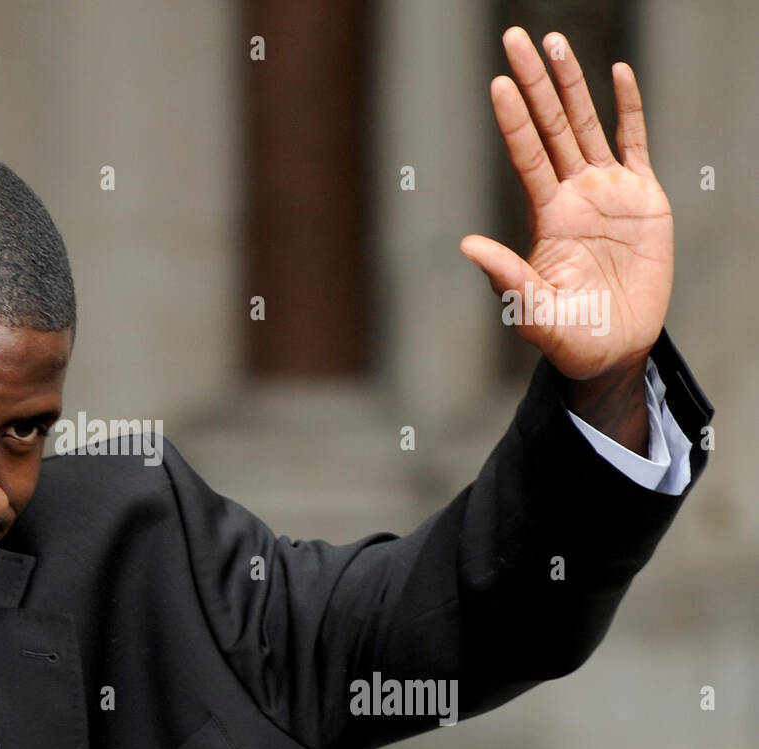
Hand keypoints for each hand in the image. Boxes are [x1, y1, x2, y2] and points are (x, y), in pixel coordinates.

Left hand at [460, 28, 670, 451]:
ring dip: (572, 84)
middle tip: (514, 36)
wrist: (615, 349)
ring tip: (555, 41)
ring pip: (587, 125)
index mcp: (547, 216)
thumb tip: (465, 245)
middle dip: (534, 81)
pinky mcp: (645, 199)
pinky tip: (617, 72)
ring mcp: (608, 192)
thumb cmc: (569, 336)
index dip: (514, 118)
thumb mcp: (532, 309)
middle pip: (550, 125)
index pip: (526, 154)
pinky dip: (629, 108)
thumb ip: (504, 276)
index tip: (497, 81)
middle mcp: (573, 194)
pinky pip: (636, 143)